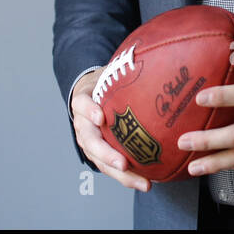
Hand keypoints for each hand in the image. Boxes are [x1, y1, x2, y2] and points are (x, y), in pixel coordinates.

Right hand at [70, 69, 151, 191]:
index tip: (100, 116)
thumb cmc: (103, 83)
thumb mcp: (108, 71)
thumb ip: (122, 67)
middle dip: (106, 155)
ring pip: (100, 161)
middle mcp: (82, 123)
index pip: (82, 103)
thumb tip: (151, 51)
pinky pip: (110, 167)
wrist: (88, 94)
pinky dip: (127, 177)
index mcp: (83, 100)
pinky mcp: (97, 153)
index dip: (89, 110)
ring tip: (142, 183)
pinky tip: (147, 182)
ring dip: (120, 175)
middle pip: (90, 141)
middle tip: (123, 163)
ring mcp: (88, 141)